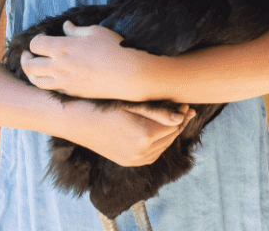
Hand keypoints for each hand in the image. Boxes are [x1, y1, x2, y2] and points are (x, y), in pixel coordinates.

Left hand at [21, 21, 144, 99]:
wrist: (127, 74)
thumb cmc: (114, 48)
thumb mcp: (96, 32)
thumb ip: (77, 30)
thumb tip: (66, 26)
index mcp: (63, 48)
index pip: (36, 44)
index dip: (36, 39)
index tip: (43, 36)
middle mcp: (58, 66)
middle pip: (29, 65)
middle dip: (26, 57)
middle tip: (29, 53)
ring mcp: (63, 82)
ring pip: (36, 80)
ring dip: (31, 73)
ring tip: (35, 67)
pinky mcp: (70, 92)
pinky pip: (50, 89)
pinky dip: (46, 82)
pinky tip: (51, 77)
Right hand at [69, 100, 195, 166]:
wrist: (82, 122)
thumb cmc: (110, 106)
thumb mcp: (136, 105)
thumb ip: (161, 112)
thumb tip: (184, 115)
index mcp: (145, 135)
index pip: (174, 126)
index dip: (182, 115)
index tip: (186, 105)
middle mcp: (141, 152)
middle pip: (171, 137)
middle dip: (178, 124)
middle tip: (184, 110)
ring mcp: (134, 160)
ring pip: (163, 147)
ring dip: (170, 134)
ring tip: (173, 120)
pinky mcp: (129, 163)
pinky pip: (152, 155)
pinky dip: (160, 144)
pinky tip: (160, 133)